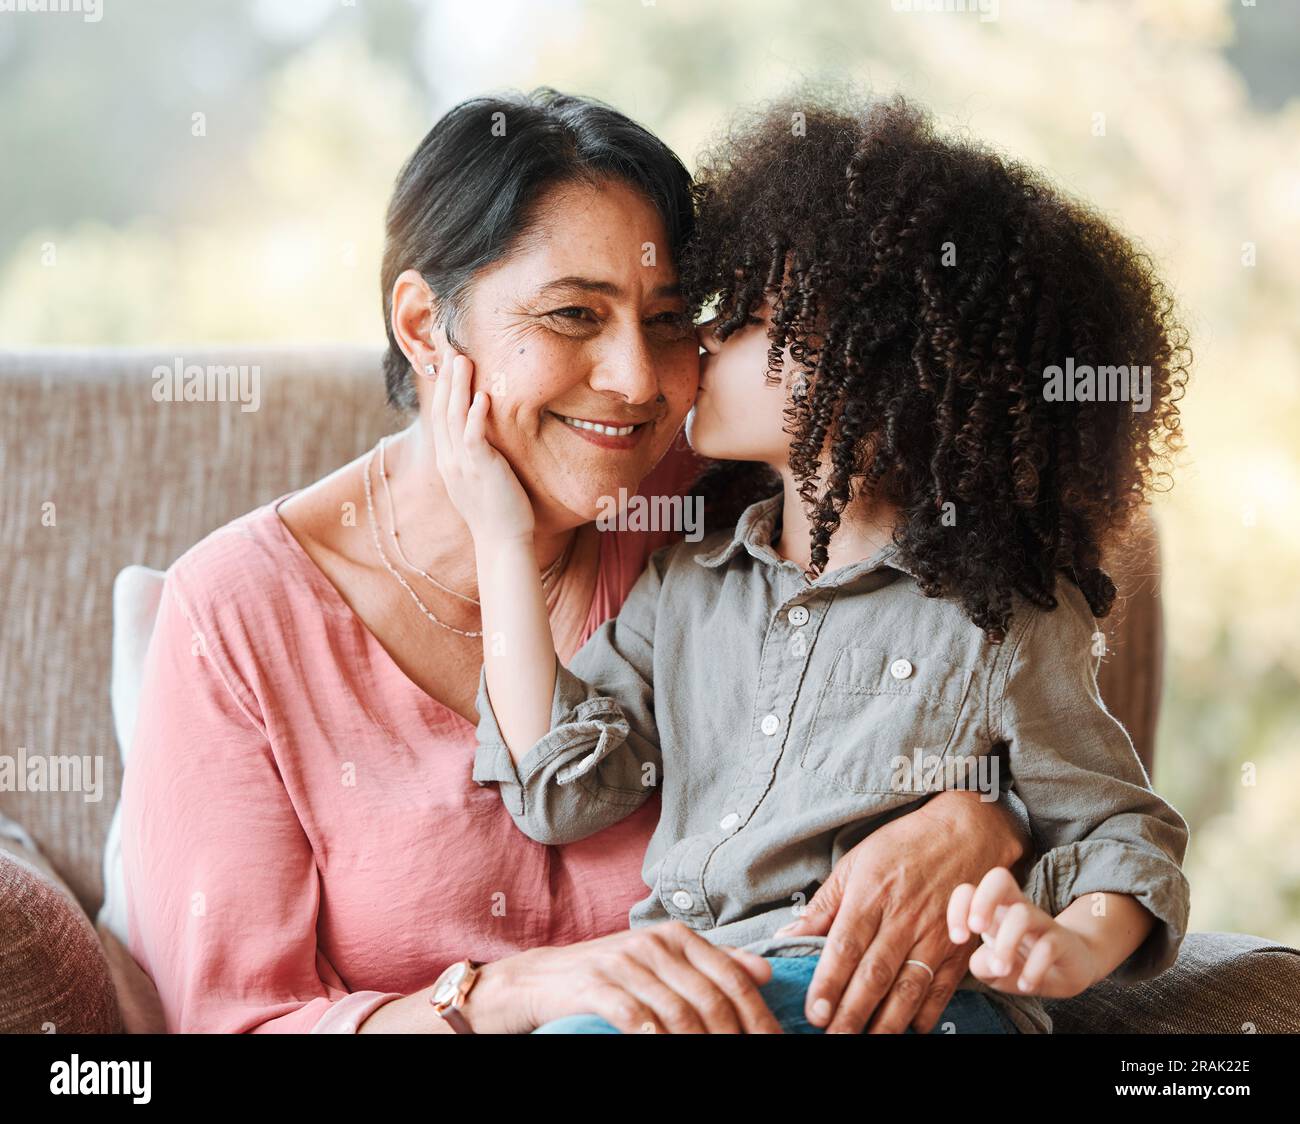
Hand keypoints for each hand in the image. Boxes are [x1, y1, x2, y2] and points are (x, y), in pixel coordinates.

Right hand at [430, 352, 533, 543]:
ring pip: (455, 417)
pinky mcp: (480, 470)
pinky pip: (474, 437)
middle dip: (446, 377)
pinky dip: (476, 416)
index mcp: (448, 460)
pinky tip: (482, 396)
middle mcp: (450, 459)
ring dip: (458, 387)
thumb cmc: (496, 512)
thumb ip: (475, 456)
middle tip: (449, 346)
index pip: (440, 415)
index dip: (442, 386)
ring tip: (463, 359)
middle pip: (442, 409)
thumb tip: (481, 438)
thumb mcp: (478, 479)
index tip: (446, 361)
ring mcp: (462, 464)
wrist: (501, 542)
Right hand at [486, 921, 782, 1033]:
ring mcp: (623, 962)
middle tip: (747, 1059)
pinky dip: (655, 1038)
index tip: (774, 1044)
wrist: (537, 979)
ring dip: (700, 1045)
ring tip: (714, 1064)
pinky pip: (636, 1017)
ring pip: (679, 1012)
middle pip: (711, 999)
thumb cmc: (607, 975)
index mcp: (677, 936)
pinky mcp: (594, 985)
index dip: (758, 1017)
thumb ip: (712, 963)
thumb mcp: (660, 962)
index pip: (732, 978)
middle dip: (735, 1037)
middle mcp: (654, 944)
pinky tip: (662, 1049)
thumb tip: (764, 971)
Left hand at [771, 790, 1028, 1032]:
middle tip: (834, 1038)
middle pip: (875, 975)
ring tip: (865, 1041)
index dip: (829, 982)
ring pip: (908, 989)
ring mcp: (934, 935)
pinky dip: (926, 1014)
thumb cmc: (903, 846)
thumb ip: (823, 906)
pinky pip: (941, 989)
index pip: (846, 946)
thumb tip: (787, 937)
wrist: (965, 833)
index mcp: (871, 895)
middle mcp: (903, 918)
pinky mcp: (958, 947)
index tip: (814, 1012)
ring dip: (886, 1022)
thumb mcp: (855, 863)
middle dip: (852, 1013)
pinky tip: (910, 1029)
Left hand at [948, 866, 1100, 997]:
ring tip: (1001, 969)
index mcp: (993, 911)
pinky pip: (1048, 946)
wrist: (1067, 971)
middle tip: (977, 929)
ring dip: (1006, 944)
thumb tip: (989, 962)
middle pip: (999, 878)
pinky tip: (1027, 986)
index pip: (969, 890)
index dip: (957, 908)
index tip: (959, 939)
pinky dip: (1033, 969)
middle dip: (983, 901)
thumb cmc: (1020, 964)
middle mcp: (1016, 909)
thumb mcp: (993, 970)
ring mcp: (1041, 922)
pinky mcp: (1063, 941)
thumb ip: (982, 966)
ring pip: (1022, 914)